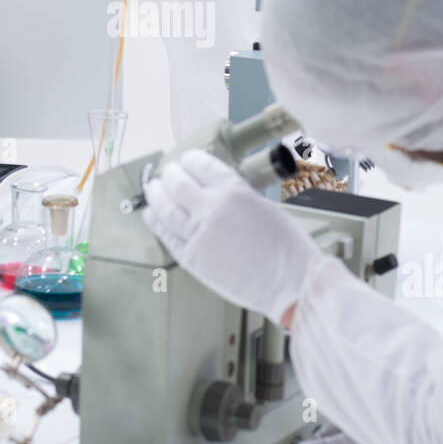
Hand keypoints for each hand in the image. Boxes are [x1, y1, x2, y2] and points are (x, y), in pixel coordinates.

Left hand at [143, 149, 318, 323]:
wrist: (291, 284)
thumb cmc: (286, 247)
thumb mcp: (264, 206)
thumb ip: (235, 196)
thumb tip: (214, 191)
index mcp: (234, 191)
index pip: (200, 165)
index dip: (189, 159)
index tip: (186, 159)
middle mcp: (211, 209)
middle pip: (178, 183)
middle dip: (170, 174)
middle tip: (168, 172)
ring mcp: (198, 235)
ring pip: (165, 208)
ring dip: (156, 195)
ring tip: (153, 189)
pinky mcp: (192, 259)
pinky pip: (166, 235)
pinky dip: (156, 222)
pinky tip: (151, 215)